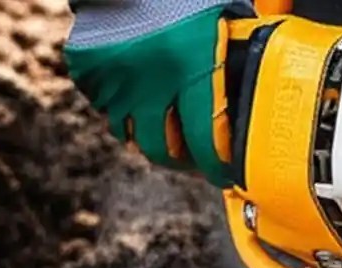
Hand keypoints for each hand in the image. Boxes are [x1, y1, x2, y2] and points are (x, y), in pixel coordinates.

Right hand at [64, 1, 257, 187]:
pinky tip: (134, 92)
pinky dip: (117, 106)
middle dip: (179, 161)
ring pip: (127, 132)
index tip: (223, 175)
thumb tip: (254, 91)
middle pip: (161, 149)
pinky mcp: (86, 67)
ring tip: (162, 126)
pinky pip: (101, 106)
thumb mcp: (221, 18)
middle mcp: (151, 79)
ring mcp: (115, 76)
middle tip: (191, 158)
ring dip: (146, 134)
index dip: (215, 166)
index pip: (205, 139)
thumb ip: (233, 56)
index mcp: (192, 66)